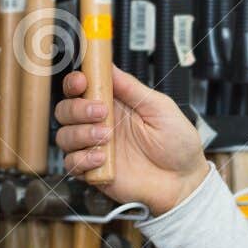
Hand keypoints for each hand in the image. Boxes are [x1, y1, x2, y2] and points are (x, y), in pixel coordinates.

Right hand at [54, 67, 208, 215]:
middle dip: (77, 108)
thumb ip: (132, 88)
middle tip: (101, 112)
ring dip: (81, 134)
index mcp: (115, 104)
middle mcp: (100, 124)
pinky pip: (71, 163)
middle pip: (66, 110)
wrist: (184, 181)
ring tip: (106, 136)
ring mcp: (95, 147)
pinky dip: (82, 159)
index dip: (75, 82)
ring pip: (64, 136)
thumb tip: (109, 66)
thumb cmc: (178, 144)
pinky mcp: (93, 171)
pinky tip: (102, 159)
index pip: (82, 88)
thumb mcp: (161, 108)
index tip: (82, 82)